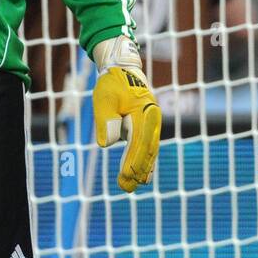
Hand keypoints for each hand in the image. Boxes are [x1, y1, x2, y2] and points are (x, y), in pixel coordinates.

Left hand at [92, 36, 161, 191]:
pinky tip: (143, 175)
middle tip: (126, 188)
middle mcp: (153, 120)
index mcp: (144, 112)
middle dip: (137, 170)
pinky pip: (148, 146)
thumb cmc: (112, 84)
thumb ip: (106, 121)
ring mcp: (153, 123)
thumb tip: (107, 144)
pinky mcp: (149, 126)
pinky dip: (145, 160)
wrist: (123, 70)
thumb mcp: (104, 99)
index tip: (126, 175)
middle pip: (146, 149)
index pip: (138, 141)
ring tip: (134, 186)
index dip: (132, 160)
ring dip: (142, 169)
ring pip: (149, 150)